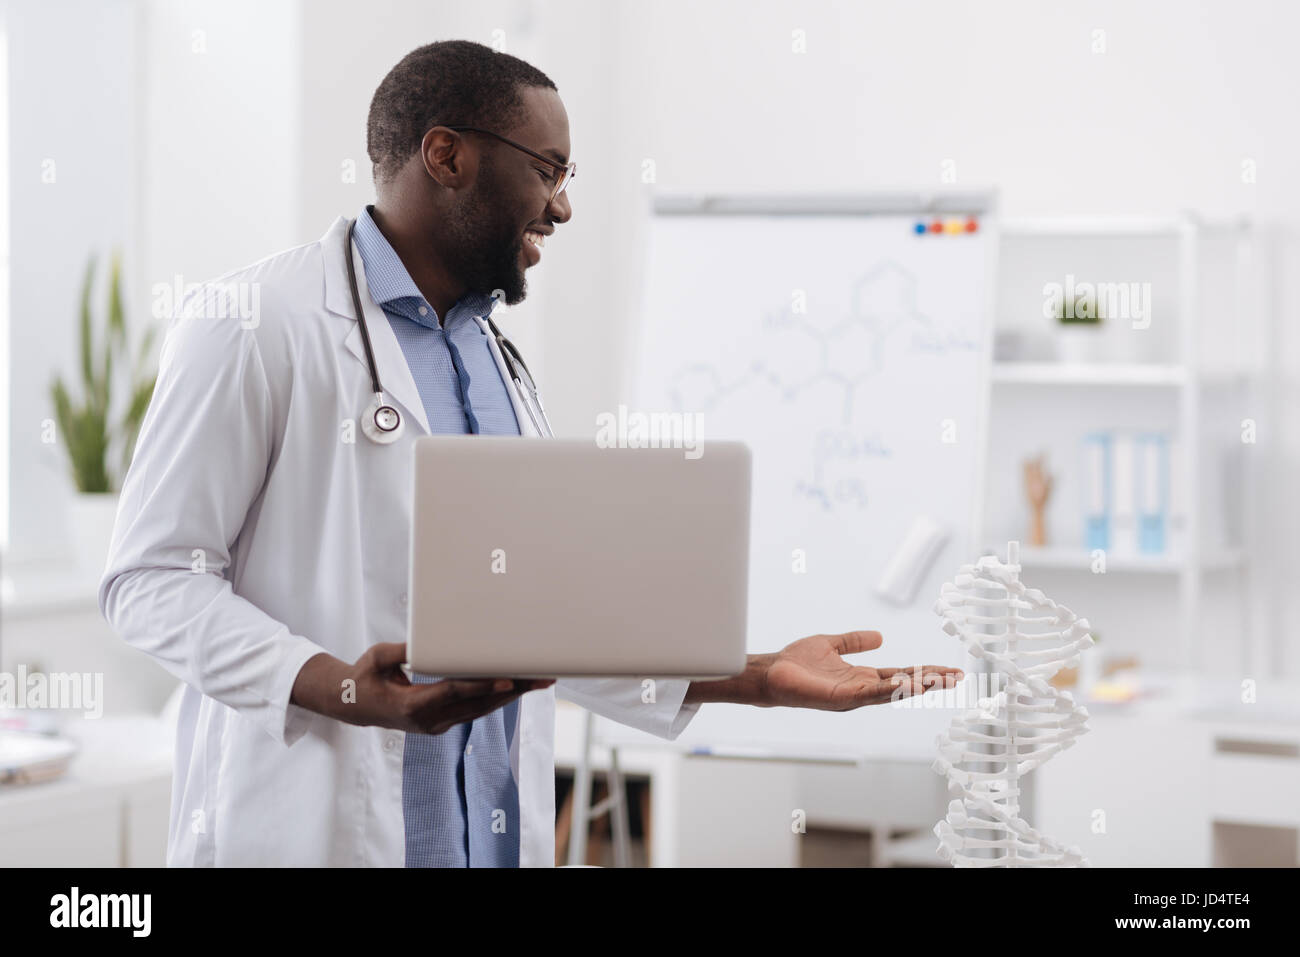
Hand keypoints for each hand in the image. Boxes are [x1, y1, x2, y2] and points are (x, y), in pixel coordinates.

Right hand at [292, 642, 552, 733]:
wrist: (354, 705)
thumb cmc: (365, 676)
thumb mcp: (377, 658)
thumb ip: (402, 651)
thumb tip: (424, 639)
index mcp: (413, 706)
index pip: (456, 693)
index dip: (483, 686)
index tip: (508, 681)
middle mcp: (430, 720)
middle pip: (478, 704)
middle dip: (512, 691)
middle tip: (541, 678)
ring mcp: (437, 725)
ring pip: (481, 710)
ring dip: (511, 696)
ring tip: (538, 681)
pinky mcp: (442, 722)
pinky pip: (475, 710)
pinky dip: (496, 698)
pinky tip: (516, 687)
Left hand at [758, 630, 962, 709]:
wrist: (770, 673)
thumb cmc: (796, 663)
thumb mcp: (831, 644)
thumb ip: (854, 642)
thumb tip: (879, 636)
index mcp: (863, 678)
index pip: (902, 675)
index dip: (926, 673)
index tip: (950, 670)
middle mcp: (862, 690)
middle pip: (904, 686)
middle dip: (931, 682)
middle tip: (958, 677)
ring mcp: (852, 697)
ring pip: (892, 692)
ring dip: (917, 687)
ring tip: (941, 681)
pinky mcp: (838, 699)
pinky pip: (869, 694)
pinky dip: (889, 690)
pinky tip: (907, 686)